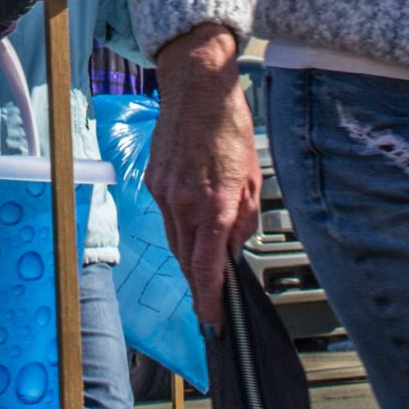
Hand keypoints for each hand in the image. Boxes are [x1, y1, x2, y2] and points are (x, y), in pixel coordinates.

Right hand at [150, 25, 261, 327]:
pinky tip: (193, 219)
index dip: (209, 299)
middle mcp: (184, 202)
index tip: (213, 319)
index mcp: (215, 203)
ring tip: (205, 263)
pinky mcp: (154, 181)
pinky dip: (180, 225)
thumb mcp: (253, 177)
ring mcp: (164, 192)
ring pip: (175, 240)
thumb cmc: (229, 125)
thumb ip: (243, 219)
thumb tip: (233, 247)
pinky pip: (167, 216)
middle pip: (187, 260)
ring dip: (190, 256)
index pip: (207, 267)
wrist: (196, 88)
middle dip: (200, 283)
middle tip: (212, 300)